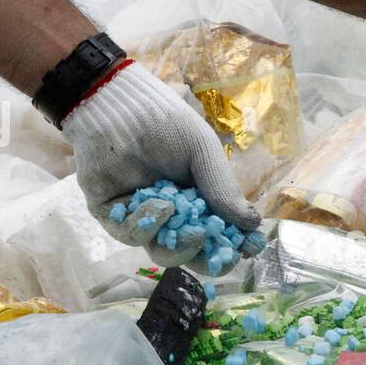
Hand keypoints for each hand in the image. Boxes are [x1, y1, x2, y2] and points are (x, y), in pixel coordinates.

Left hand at [63, 62, 260, 267]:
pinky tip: (161, 205)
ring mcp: (141, 216)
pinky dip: (149, 226)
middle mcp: (170, 213)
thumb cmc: (165, 122)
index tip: (250, 248)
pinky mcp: (112, 214)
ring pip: (162, 252)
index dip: (233, 245)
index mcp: (197, 200)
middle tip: (222, 255)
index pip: (217, 233)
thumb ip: (224, 190)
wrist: (121, 105)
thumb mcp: (203, 153)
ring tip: (193, 231)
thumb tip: (253, 224)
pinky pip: (131, 235)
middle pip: (191, 252)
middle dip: (208, 259)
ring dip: (181, 248)